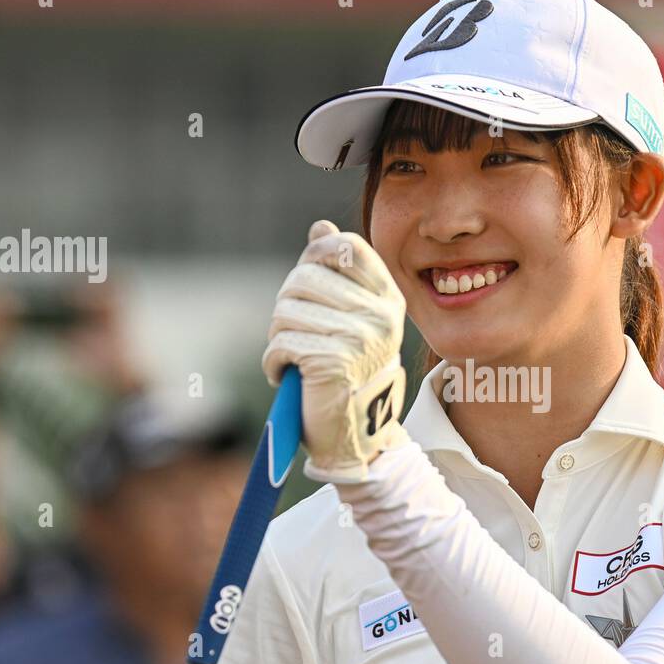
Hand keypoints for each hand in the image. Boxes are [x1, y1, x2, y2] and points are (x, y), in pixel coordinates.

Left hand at [262, 220, 409, 482]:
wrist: (356, 437)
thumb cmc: (350, 375)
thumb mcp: (353, 319)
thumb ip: (338, 273)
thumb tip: (321, 227)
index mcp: (388, 299)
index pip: (346, 247)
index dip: (315, 254)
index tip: (306, 282)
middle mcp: (380, 315)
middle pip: (304, 278)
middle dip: (287, 308)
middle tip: (295, 336)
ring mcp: (359, 338)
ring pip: (286, 312)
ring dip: (278, 338)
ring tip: (295, 359)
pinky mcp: (332, 361)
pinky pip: (281, 343)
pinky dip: (274, 363)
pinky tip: (288, 376)